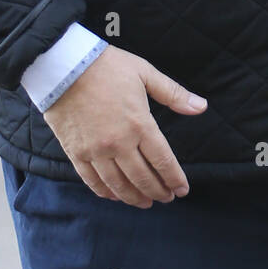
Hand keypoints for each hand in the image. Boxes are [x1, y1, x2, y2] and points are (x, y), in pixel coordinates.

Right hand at [43, 44, 206, 207]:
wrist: (65, 65)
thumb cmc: (108, 66)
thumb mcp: (145, 73)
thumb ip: (173, 94)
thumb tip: (202, 107)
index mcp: (140, 124)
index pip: (163, 161)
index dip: (174, 178)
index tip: (182, 190)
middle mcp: (119, 143)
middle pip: (143, 178)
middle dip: (158, 191)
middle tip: (167, 198)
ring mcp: (96, 151)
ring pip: (119, 185)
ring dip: (135, 197)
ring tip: (145, 202)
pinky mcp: (76, 153)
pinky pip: (92, 181)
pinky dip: (106, 192)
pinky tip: (115, 196)